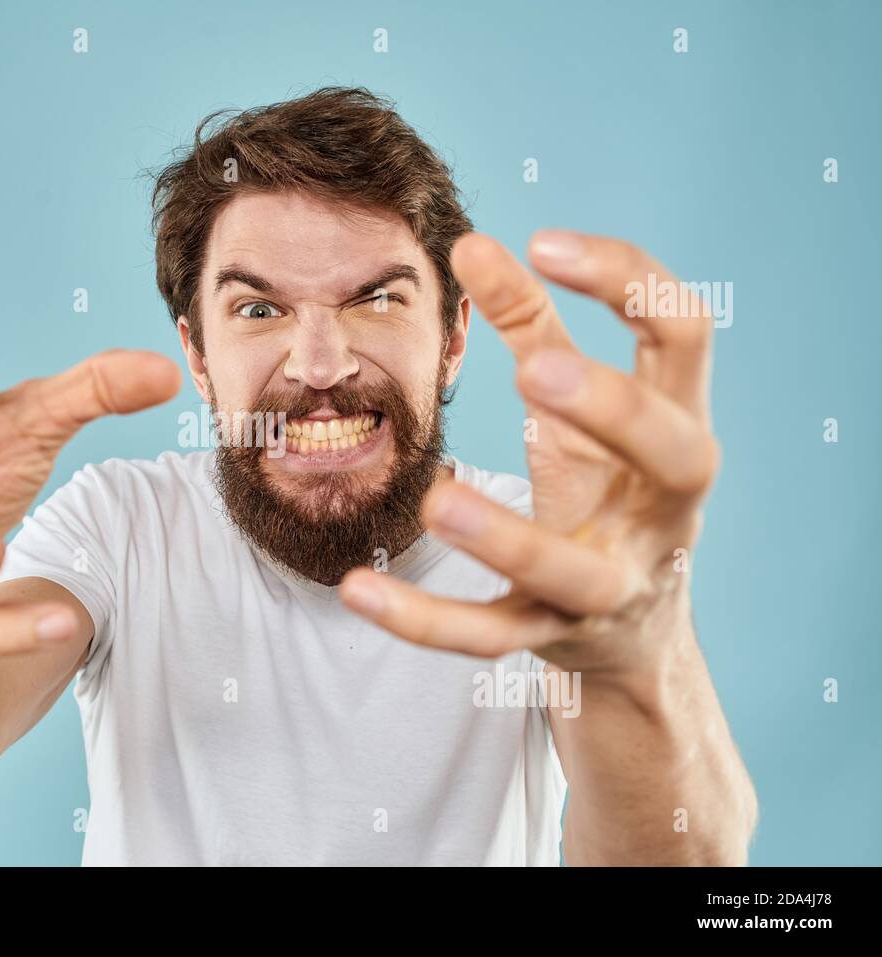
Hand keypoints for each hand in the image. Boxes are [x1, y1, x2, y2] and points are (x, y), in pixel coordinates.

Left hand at [340, 230, 718, 683]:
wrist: (632, 632)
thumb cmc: (607, 489)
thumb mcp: (575, 408)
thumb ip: (532, 327)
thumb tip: (472, 243)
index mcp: (678, 428)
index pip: (685, 336)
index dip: (630, 283)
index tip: (544, 242)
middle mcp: (665, 510)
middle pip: (673, 455)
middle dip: (613, 412)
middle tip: (538, 371)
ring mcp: (612, 583)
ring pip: (573, 571)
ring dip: (508, 538)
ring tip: (438, 498)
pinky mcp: (553, 637)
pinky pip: (491, 636)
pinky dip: (424, 620)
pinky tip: (357, 587)